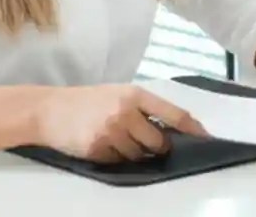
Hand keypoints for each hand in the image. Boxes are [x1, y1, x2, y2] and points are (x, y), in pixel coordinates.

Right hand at [34, 84, 206, 162]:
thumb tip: (174, 128)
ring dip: (133, 152)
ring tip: (115, 137)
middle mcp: (125, 112)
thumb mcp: (118, 94)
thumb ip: (144, 108)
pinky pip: (119, 161)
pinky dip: (115, 157)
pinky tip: (102, 143)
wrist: (50, 110)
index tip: (206, 137)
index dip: (192, 128)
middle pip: (158, 142)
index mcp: (134, 94)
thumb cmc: (88, 101)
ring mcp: (111, 132)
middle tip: (145, 140)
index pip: (173, 114)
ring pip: (139, 155)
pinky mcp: (98, 149)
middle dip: (157, 146)